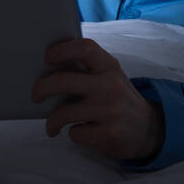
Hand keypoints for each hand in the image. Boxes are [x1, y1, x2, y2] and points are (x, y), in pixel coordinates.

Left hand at [31, 38, 164, 162]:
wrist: (148, 128)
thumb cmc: (117, 99)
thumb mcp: (110, 77)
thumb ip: (87, 69)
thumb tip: (48, 67)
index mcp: (109, 67)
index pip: (85, 49)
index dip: (62, 50)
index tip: (46, 57)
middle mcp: (110, 86)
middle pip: (63, 81)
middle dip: (42, 88)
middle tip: (36, 96)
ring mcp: (110, 110)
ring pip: (64, 112)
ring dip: (52, 121)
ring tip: (52, 125)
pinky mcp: (109, 133)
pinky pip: (75, 133)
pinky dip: (73, 134)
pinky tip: (81, 132)